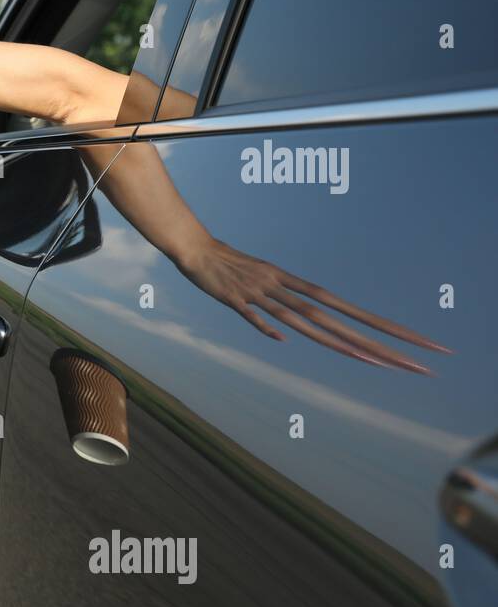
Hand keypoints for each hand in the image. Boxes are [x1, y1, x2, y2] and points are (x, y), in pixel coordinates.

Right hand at [174, 237, 449, 373]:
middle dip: (377, 339)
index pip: (343, 306)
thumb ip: (278, 303)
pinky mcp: (234, 298)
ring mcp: (260, 294)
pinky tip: (285, 339)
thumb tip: (290, 331)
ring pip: (305, 318)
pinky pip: (253, 314)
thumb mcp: (260, 280)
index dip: (377, 323)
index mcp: (292, 283)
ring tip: (374, 359)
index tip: (408, 341)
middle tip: (412, 359)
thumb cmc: (226, 265)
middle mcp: (284, 288)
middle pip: (336, 317)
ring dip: (339, 340)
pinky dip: (267, 325)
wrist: (194, 247)